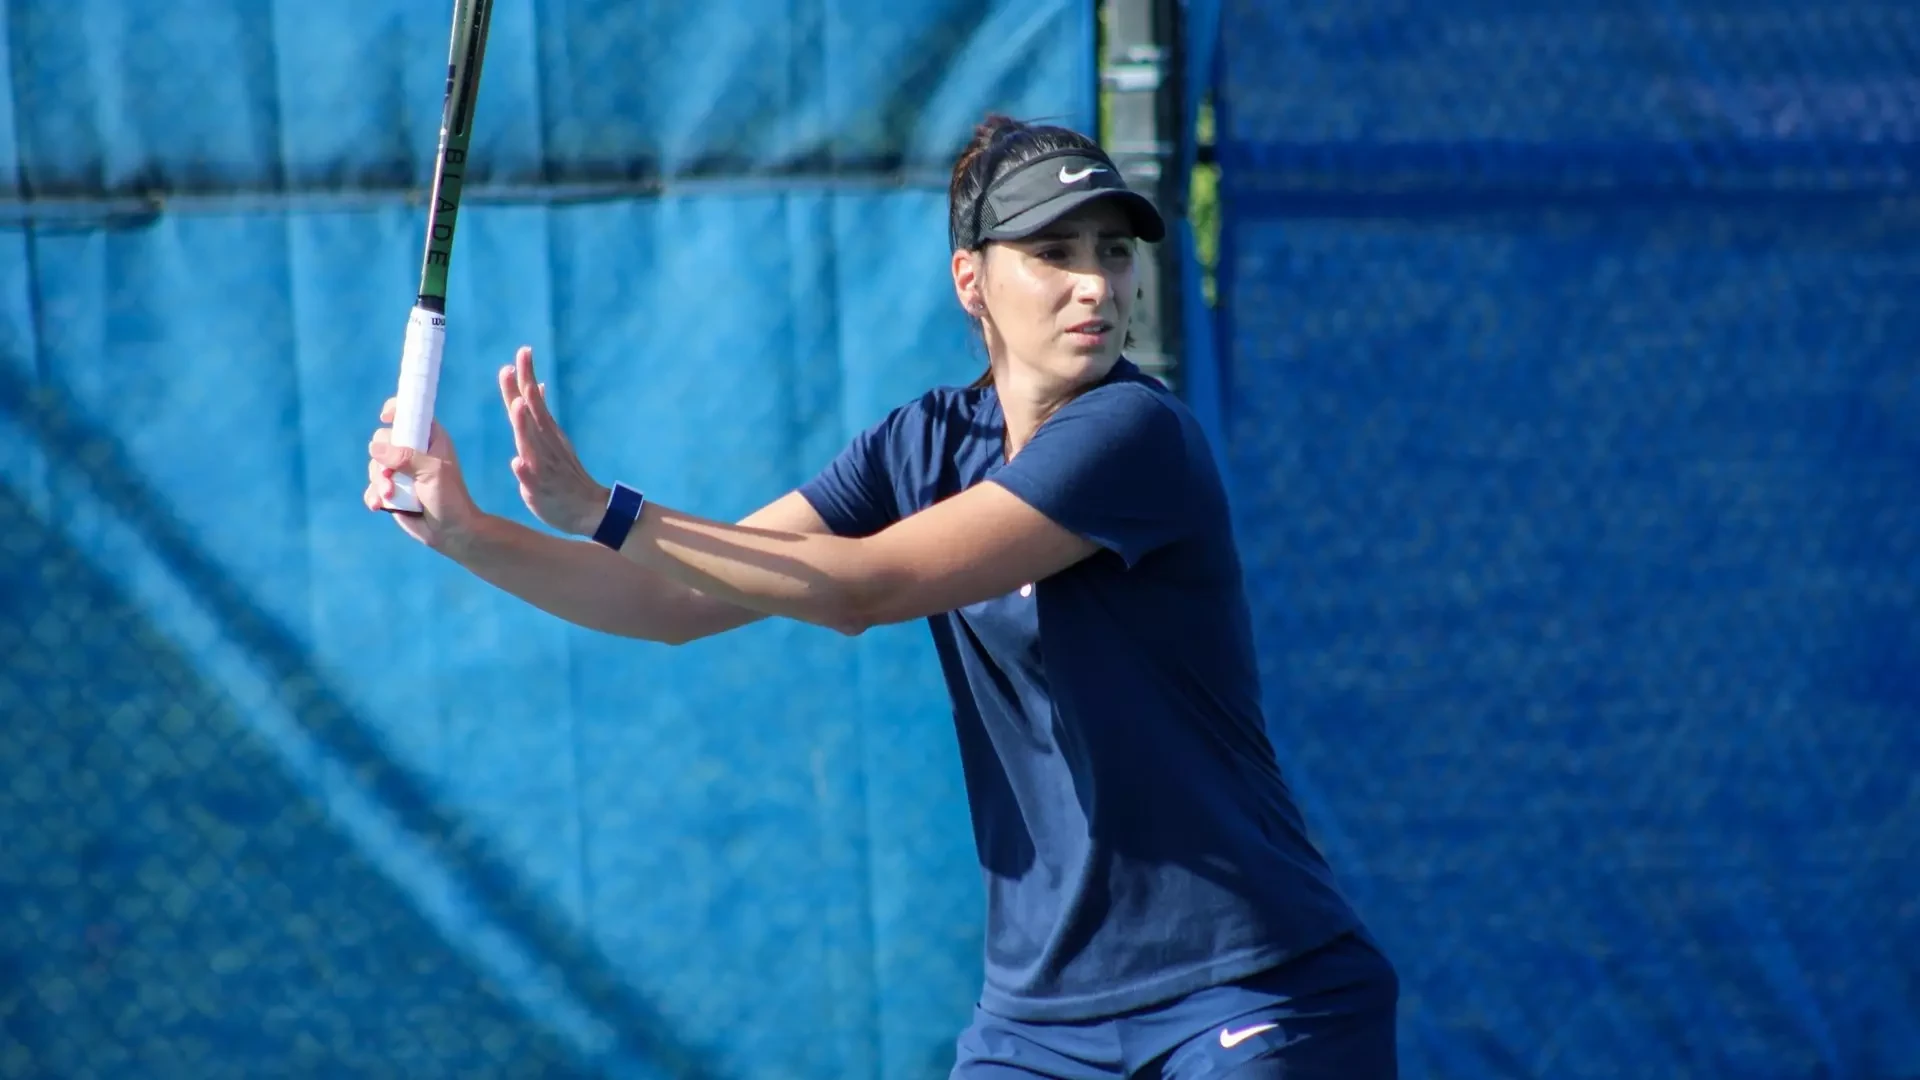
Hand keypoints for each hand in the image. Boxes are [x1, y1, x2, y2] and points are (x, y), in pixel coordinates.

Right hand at [365, 400, 483, 550]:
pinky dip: (373, 495)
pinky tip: (377, 506)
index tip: (385, 417)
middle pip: (383, 441)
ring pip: (375, 465)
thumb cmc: (450, 498)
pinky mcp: (393, 490)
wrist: (451, 532)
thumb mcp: (432, 472)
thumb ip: (405, 457)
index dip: (396, 411)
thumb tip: (374, 447)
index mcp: (430, 439)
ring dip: (378, 482)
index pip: (410, 415)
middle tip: (391, 478)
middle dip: (382, 462)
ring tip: (389, 497)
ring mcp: (401, 471)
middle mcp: (414, 451)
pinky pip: (373, 486)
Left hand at [500, 345, 609, 535]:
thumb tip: (536, 385)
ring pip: (532, 443)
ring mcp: (545, 467)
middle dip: (525, 387)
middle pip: (532, 413)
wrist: (591, 511)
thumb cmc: (565, 477)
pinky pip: (532, 480)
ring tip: (518, 405)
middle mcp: (545, 446)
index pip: (532, 401)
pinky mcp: (542, 491)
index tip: (523, 351)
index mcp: (546, 435)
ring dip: (525, 425)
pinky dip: (524, 472)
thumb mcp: (553, 440)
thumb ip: (539, 415)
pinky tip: (516, 463)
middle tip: (520, 360)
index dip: (526, 377)